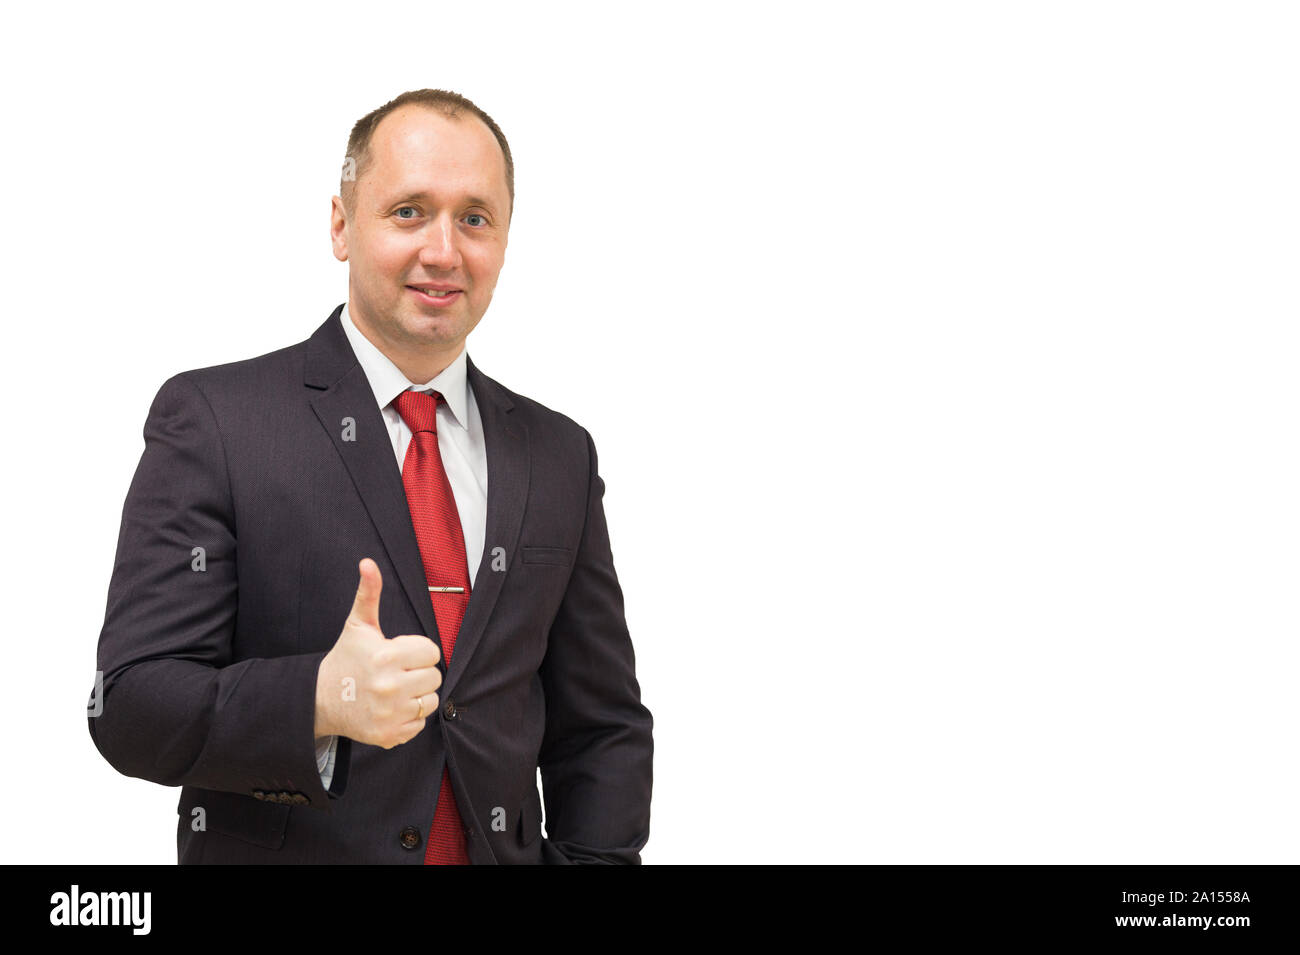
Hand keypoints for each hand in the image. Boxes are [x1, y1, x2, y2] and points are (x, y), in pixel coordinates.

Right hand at [314, 558, 441, 748]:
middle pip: (435, 677)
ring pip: (431, 701)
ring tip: (396, 690)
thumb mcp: (358, 625)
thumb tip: (368, 562)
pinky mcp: (390, 736)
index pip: (432, 652)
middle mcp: (390, 687)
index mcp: (386, 656)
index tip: (399, 654)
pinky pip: (421, 724)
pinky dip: (410, 717)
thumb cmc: (346, 658)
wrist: (320, 700)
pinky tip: (391, 708)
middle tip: (398, 672)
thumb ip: (369, 593)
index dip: (418, 651)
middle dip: (419, 672)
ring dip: (418, 695)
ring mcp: (390, 714)